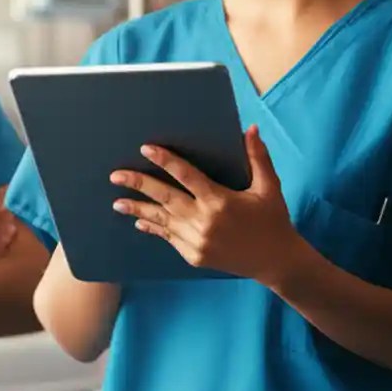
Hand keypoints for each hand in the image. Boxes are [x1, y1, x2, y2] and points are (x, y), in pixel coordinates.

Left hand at [110, 125, 299, 287]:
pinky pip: (169, 238)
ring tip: (117, 202)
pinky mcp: (194, 255)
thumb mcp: (269, 187)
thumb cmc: (273, 220)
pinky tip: (139, 220)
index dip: (165, 161)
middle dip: (139, 185)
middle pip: (165, 198)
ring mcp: (197, 241)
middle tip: (116, 175)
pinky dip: (153, 227)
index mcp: (220, 201)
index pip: (187, 175)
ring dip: (138, 209)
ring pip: (161, 220)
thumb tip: (250, 129)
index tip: (146, 149)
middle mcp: (204, 221)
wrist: (275, 261)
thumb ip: (258, 157)